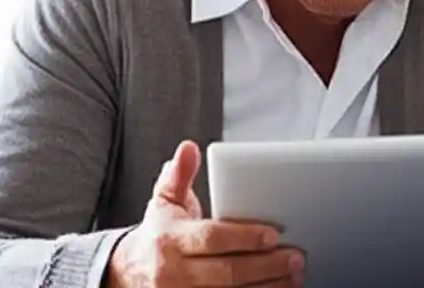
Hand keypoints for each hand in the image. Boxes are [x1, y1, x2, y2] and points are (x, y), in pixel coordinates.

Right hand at [108, 141, 305, 286]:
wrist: (128, 273)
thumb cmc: (159, 235)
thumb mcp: (163, 202)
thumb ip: (179, 176)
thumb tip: (188, 148)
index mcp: (169, 241)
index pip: (211, 239)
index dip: (244, 237)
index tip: (273, 234)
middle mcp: (173, 273)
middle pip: (226, 272)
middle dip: (265, 266)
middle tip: (295, 257)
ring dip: (266, 287)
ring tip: (293, 276)